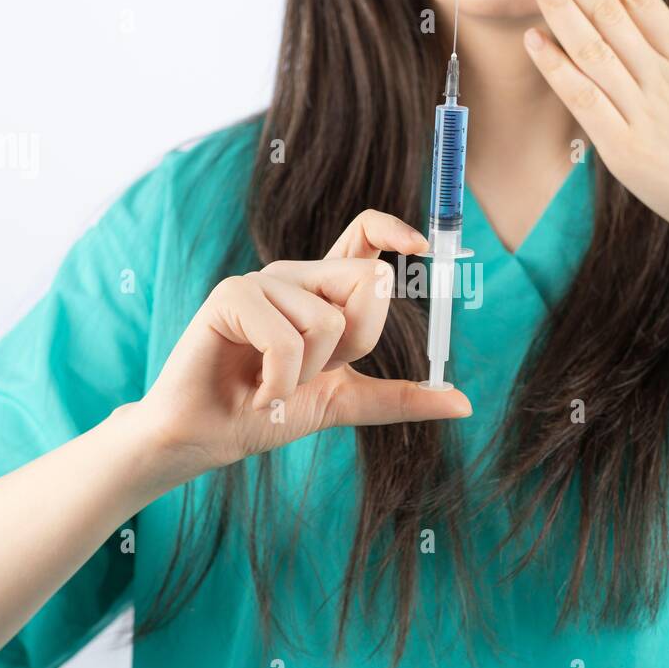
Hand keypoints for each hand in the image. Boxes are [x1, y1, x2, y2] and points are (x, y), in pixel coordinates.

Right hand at [136, 210, 471, 487]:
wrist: (207, 438)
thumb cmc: (266, 413)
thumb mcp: (345, 403)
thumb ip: (400, 397)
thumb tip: (462, 403)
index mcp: (321, 290)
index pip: (364, 233)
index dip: (395, 229)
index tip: (420, 248)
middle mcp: (295, 276)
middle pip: (369, 279)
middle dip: (355, 343)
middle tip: (311, 374)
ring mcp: (263, 281)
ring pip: (329, 321)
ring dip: (308, 374)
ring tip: (272, 383)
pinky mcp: (232, 296)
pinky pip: (288, 339)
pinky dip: (280, 383)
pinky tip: (256, 391)